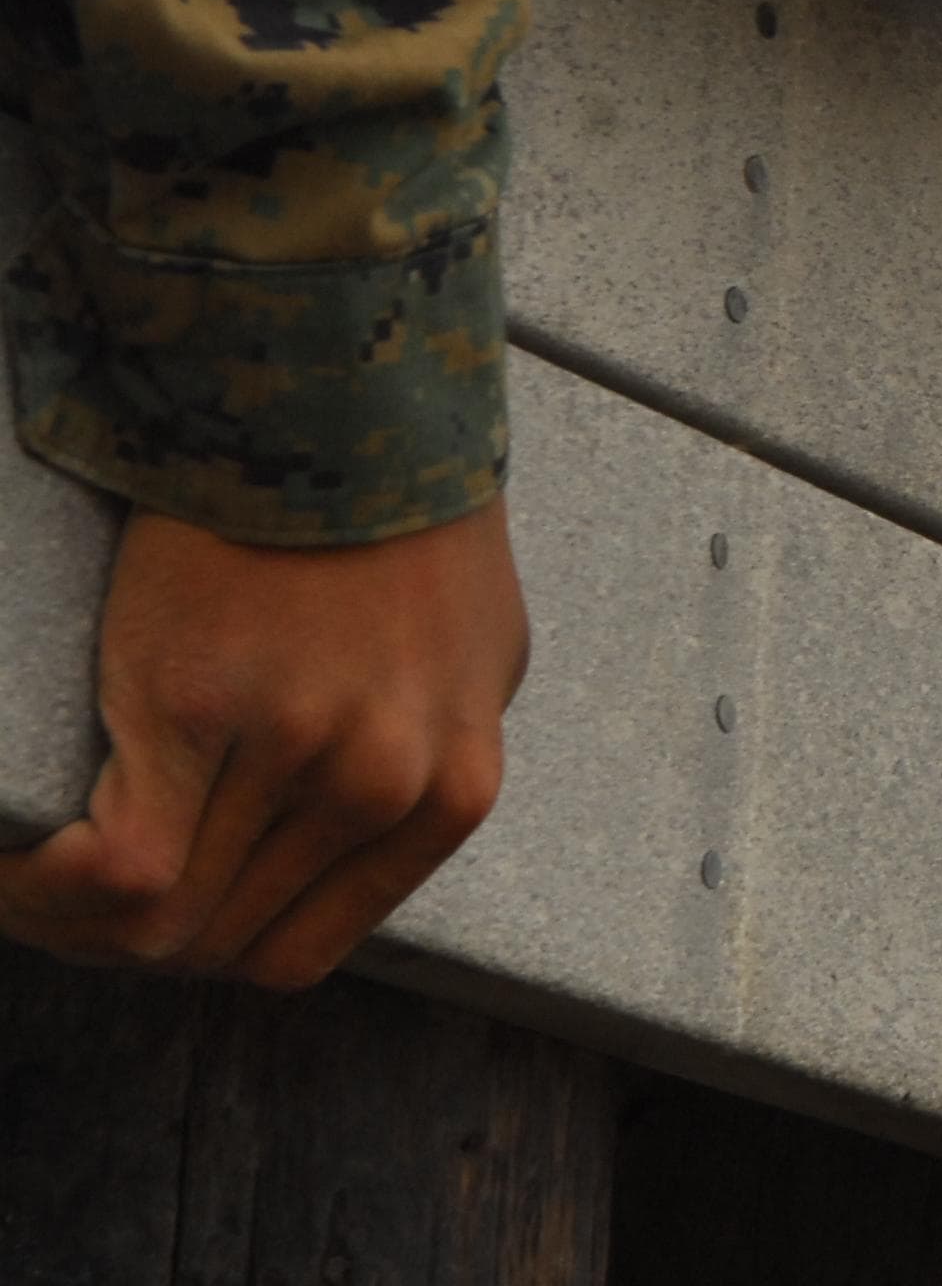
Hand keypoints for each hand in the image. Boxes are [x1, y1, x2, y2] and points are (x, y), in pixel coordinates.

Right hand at [0, 500, 525, 986]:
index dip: (208, 952)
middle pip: (218, 944)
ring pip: (161, 921)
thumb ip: (430, 760)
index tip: (150, 927)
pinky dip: (51, 887)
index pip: (297, 948)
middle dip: (128, 944)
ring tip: (31, 882)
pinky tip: (20, 862)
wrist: (350, 411)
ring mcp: (295, 752)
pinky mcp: (198, 705)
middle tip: (64, 904)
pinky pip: (121, 867)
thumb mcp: (473, 665)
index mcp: (450, 791)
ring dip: (74, 921)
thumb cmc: (407, 530)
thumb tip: (359, 840)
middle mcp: (381, 785)